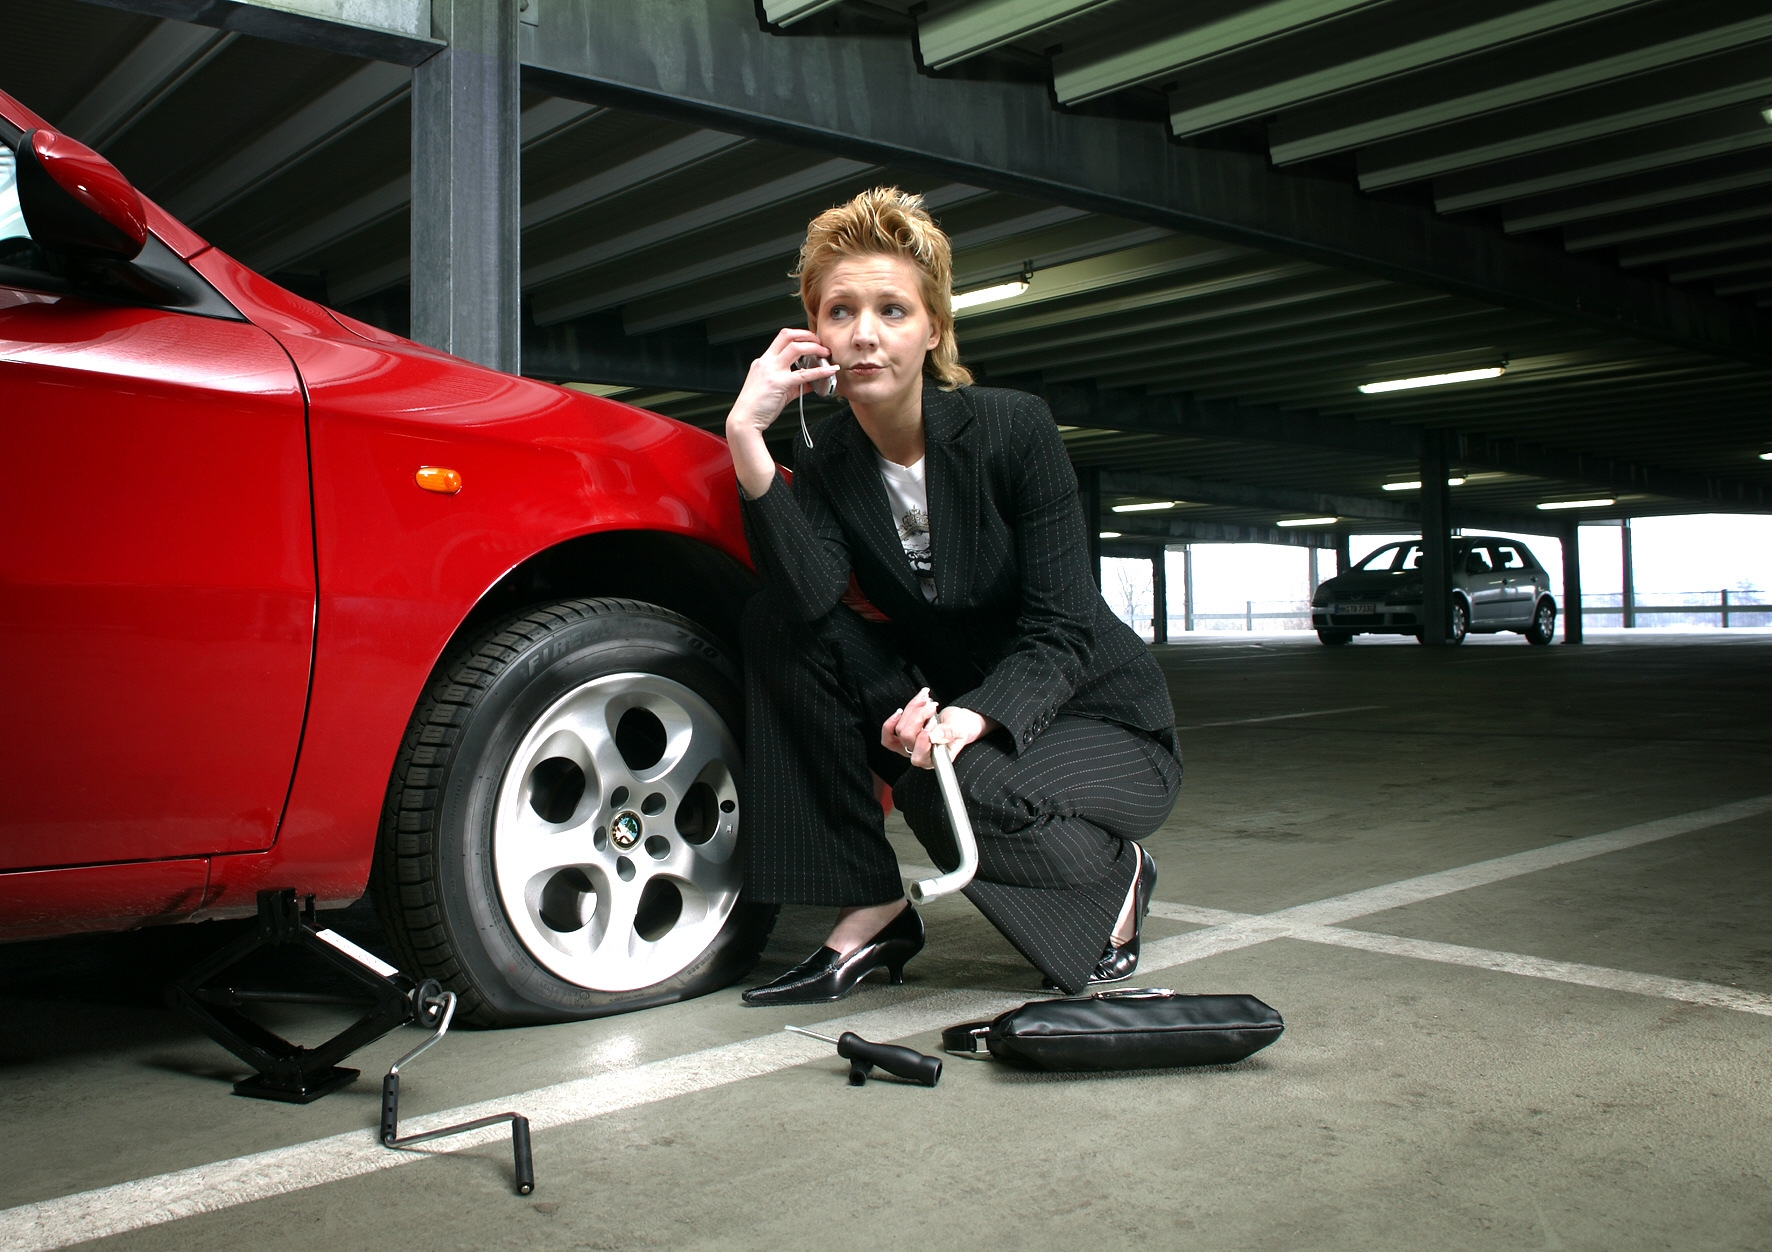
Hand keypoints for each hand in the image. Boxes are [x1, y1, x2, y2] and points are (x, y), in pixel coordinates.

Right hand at [725, 328, 839, 497]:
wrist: (744, 420)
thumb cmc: (757, 407)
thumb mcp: (776, 390)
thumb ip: (794, 384)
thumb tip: (812, 382)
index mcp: (763, 361)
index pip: (782, 338)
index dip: (798, 335)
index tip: (810, 339)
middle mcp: (766, 362)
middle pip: (788, 336)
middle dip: (807, 335)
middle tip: (820, 343)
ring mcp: (771, 371)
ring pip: (795, 348)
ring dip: (814, 348)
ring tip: (825, 354)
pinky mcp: (779, 383)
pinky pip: (803, 374)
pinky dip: (819, 371)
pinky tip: (829, 371)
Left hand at [883, 693, 994, 769]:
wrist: (957, 723)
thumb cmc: (960, 728)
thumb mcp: (959, 728)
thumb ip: (948, 733)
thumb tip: (934, 736)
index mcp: (934, 759)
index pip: (919, 756)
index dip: (921, 741)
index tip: (932, 724)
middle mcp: (919, 756)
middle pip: (907, 736)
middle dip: (919, 716)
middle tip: (933, 706)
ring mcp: (909, 747)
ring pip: (899, 729)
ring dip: (911, 710)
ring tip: (925, 700)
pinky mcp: (903, 739)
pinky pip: (888, 735)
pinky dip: (891, 722)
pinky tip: (900, 712)